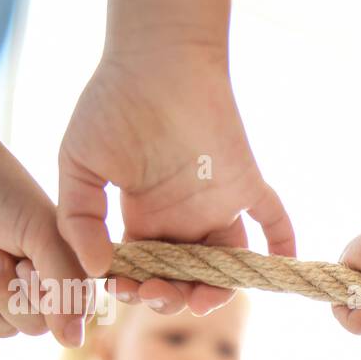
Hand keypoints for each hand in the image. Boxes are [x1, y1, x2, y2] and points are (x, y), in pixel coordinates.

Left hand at [0, 113, 91, 345]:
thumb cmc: (1, 192)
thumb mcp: (44, 236)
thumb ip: (65, 285)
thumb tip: (74, 342)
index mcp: (67, 265)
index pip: (70, 313)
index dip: (48, 301)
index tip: (28, 266)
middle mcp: (39, 280)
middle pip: (33, 326)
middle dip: (8, 296)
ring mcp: (3, 287)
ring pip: (2, 329)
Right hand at [57, 51, 293, 315]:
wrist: (155, 61)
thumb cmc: (112, 104)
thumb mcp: (78, 163)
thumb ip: (79, 216)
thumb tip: (94, 269)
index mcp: (144, 216)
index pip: (145, 269)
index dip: (135, 287)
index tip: (122, 291)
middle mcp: (183, 218)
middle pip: (185, 277)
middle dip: (171, 297)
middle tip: (157, 295)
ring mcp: (217, 204)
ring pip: (225, 264)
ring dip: (216, 291)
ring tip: (200, 299)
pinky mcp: (246, 184)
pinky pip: (272, 218)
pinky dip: (282, 243)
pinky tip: (280, 265)